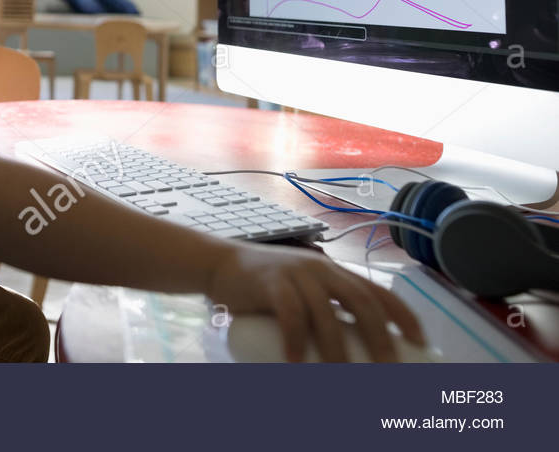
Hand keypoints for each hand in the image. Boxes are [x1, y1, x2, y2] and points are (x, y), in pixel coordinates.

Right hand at [203, 241, 426, 361]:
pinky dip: (296, 338)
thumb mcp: (302, 293)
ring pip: (326, 312)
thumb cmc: (265, 288)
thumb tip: (350, 358)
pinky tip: (297, 362)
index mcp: (335, 274)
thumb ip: (323, 313)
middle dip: (380, 338)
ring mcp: (295, 273)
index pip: (379, 292)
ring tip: (342, 377)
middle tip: (388, 370)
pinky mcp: (269, 282)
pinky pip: (289, 312)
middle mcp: (322, 270)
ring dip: (337, 348)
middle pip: (361, 302)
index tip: (420, 343)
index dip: (404, 316)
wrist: (220, 264)